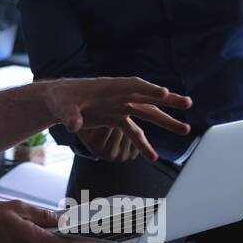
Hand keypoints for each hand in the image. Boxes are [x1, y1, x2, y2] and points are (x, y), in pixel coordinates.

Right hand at [0, 200, 95, 242]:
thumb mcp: (18, 208)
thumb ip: (43, 215)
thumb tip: (62, 220)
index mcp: (31, 240)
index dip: (83, 242)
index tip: (96, 240)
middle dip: (65, 238)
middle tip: (77, 227)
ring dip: (50, 240)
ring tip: (53, 226)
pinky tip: (34, 233)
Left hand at [37, 77, 191, 161]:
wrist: (55, 102)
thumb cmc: (58, 99)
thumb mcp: (60, 105)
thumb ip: (68, 114)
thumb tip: (74, 125)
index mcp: (107, 87)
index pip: (131, 85)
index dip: (147, 88)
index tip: (163, 92)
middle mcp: (117, 95)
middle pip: (146, 96)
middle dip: (167, 100)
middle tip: (187, 103)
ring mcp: (118, 106)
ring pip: (146, 113)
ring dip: (165, 122)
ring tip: (186, 130)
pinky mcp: (114, 118)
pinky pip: (133, 131)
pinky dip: (143, 144)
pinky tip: (153, 157)